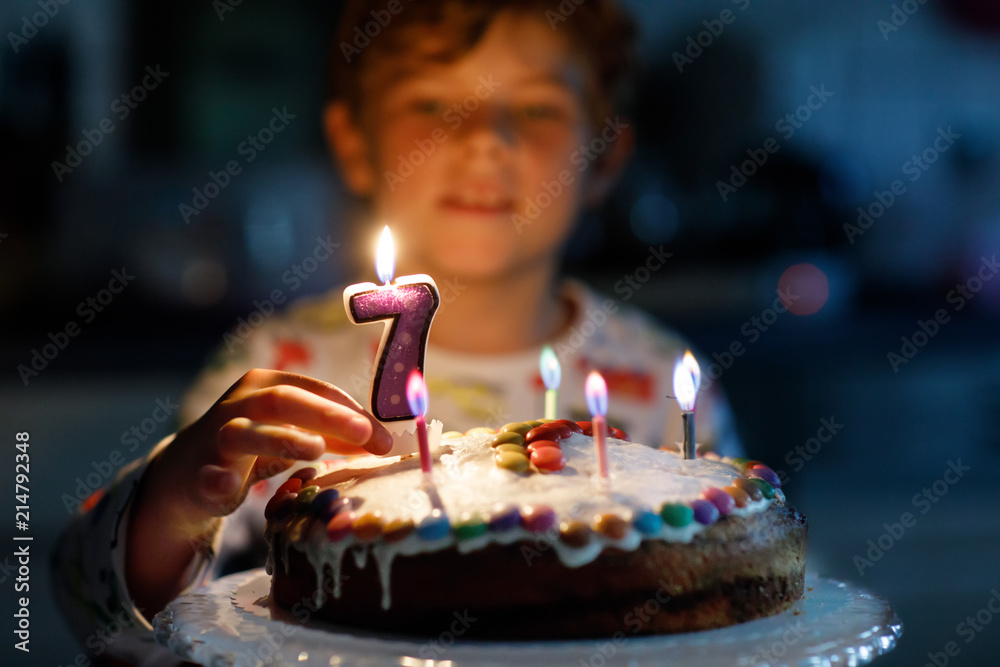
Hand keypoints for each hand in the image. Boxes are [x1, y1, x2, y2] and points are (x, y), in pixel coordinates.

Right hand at [154, 368, 391, 522]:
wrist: (188, 472)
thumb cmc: (255, 445)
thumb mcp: (295, 432)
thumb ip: (334, 435)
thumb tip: (384, 441)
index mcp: (268, 384)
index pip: (316, 390)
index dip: (352, 411)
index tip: (384, 437)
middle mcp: (241, 403)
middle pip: (284, 401)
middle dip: (327, 416)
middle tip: (364, 435)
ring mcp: (217, 436)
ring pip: (245, 433)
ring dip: (281, 439)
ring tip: (315, 450)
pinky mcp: (199, 475)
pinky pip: (208, 476)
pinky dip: (218, 480)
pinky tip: (229, 486)